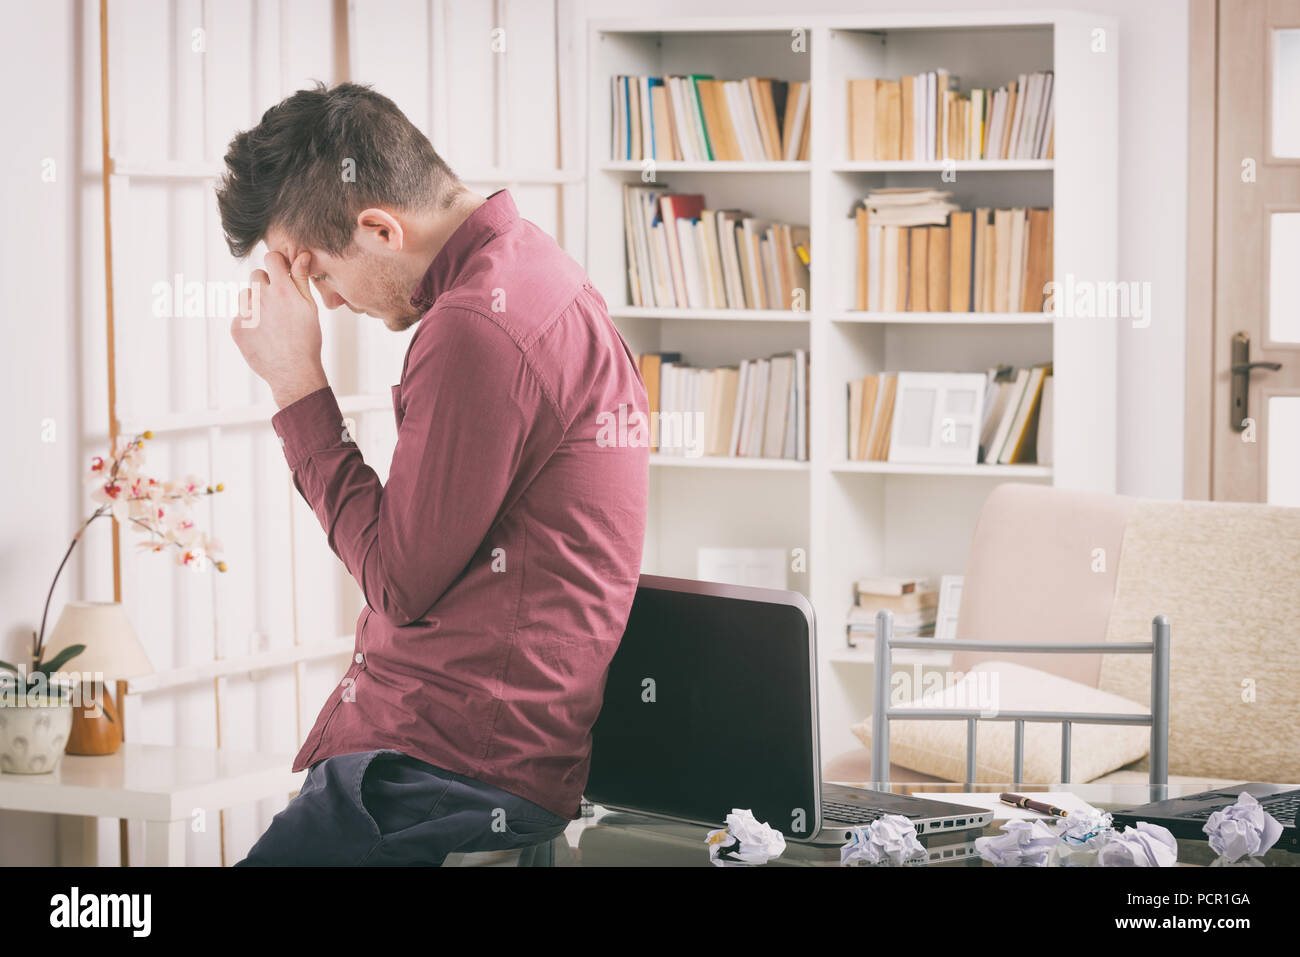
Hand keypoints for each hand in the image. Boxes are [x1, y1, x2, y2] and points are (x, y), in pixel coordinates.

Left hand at [232, 250, 328, 407]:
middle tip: (279, 305)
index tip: (282, 274)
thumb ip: (301, 279)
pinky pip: (239, 316)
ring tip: (271, 322)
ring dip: (255, 303)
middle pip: (256, 276)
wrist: (294, 372)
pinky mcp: (236, 328)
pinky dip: (249, 323)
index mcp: (281, 289)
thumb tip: (300, 255)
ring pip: (245, 296)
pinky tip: (264, 336)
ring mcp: (245, 313)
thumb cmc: (307, 339)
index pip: (271, 259)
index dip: (278, 264)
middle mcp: (260, 298)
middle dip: (266, 285)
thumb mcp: (310, 307)